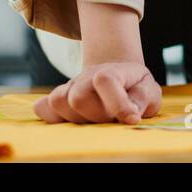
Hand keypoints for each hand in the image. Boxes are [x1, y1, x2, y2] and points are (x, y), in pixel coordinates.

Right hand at [32, 60, 161, 123]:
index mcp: (111, 71)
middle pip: (78, 98)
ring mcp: (69, 87)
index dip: (117, 103)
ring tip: (94, 119)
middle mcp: (86, 77)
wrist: (117, 75)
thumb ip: (143, 98)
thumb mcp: (148, 89)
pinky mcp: (56, 100)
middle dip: (96, 116)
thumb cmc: (134, 86)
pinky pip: (43, 108)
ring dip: (77, 119)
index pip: (105, 80)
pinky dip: (53, 118)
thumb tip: (131, 116)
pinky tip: (74, 120)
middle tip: (110, 118)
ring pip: (58, 102)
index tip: (131, 119)